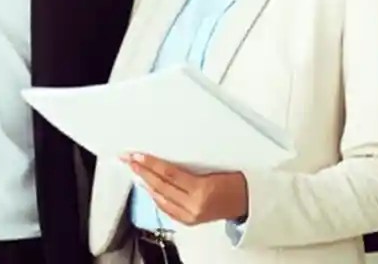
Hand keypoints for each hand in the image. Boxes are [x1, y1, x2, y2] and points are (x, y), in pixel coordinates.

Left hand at [121, 152, 248, 225]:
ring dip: (145, 184)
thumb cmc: (235, 180)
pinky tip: (148, 188)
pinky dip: (155, 197)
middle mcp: (194, 205)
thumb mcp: (214, 167)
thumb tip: (164, 158)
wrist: (249, 200)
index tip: (137, 155)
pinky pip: (167, 209)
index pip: (169, 173)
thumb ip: (189, 166)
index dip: (151, 163)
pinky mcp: (190, 221)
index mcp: (201, 189)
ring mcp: (191, 216)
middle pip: (161, 186)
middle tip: (128, 159)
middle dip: (142, 171)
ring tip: (134, 171)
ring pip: (160, 198)